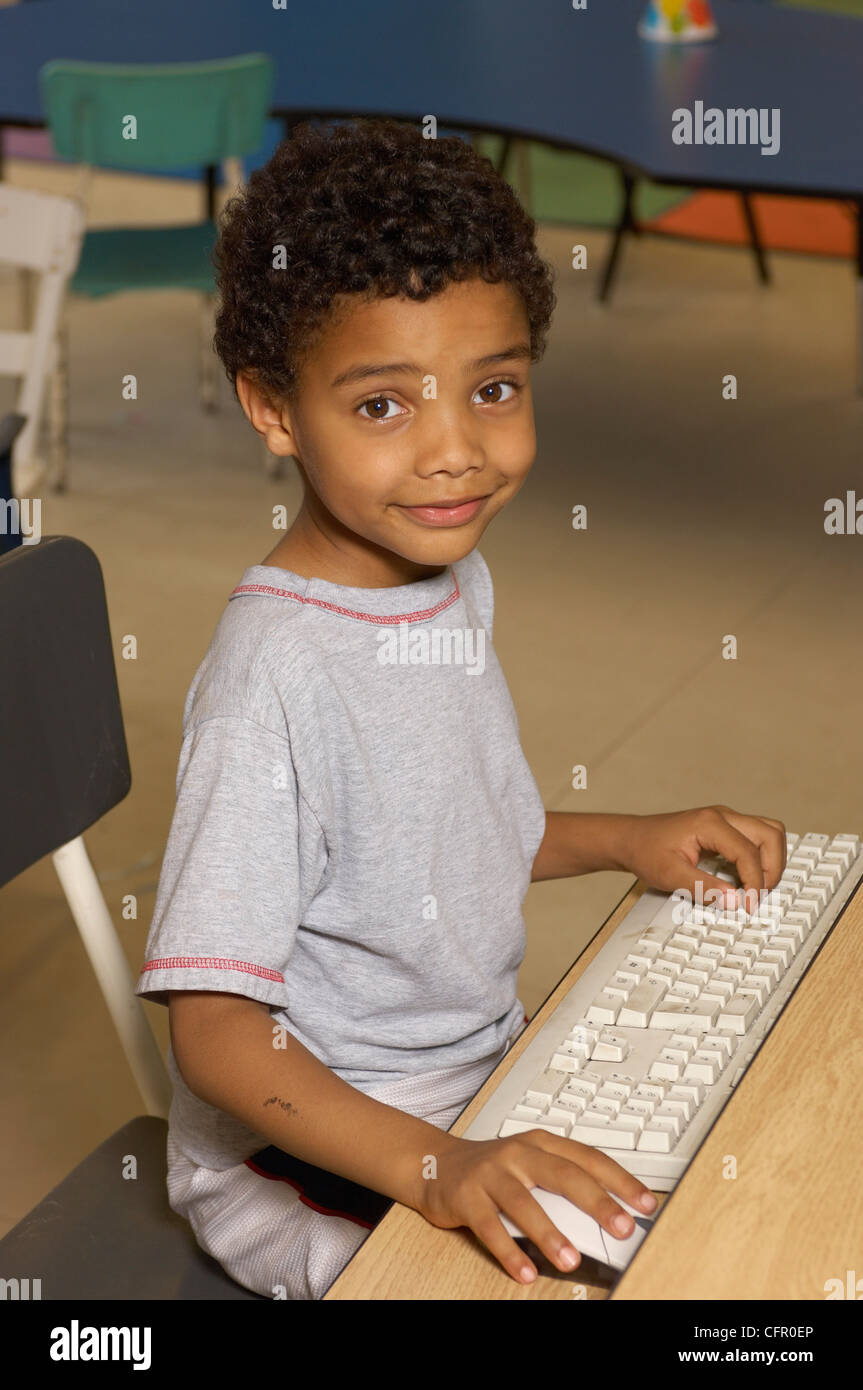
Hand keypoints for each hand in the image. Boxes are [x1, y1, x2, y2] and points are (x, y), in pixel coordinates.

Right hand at [416, 1130, 656, 1283]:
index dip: (619, 1180)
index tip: (646, 1203)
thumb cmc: (493, 1168)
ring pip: (524, 1202)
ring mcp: (490, 1174)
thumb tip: (609, 1217)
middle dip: (596, 1202)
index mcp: (540, 1143)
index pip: (587, 1158)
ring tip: (570, 1259)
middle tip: (622, 1227)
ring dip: (550, 1233)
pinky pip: (489, 1227)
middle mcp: (517, 1153)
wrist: (436, 1164)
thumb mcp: (529, 1164)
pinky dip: (509, 1251)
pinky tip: (525, 1271)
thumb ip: (563, 1183)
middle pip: (562, 1175)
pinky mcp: (466, 1197)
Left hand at [621, 804, 785, 907]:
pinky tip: (746, 878)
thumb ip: (704, 888)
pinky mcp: (726, 828)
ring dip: (771, 860)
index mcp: (710, 823)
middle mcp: (723, 816)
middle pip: (770, 833)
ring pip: (769, 832)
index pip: (748, 852)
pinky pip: (757, 838)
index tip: (749, 904)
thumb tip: (735, 901)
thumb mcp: (670, 875)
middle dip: (772, 867)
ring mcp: (726, 819)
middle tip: (759, 893)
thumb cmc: (646, 851)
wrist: (631, 838)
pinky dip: (761, 857)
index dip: (755, 882)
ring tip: (757, 886)